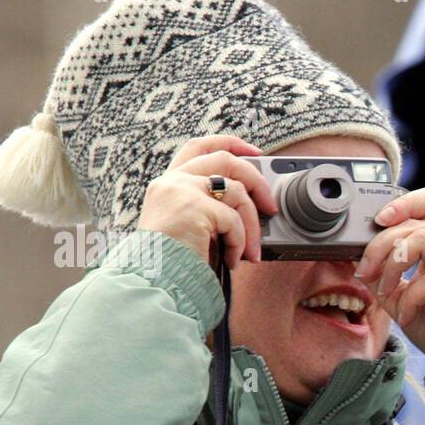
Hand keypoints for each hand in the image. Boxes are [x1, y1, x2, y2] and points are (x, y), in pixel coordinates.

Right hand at [135, 135, 278, 268]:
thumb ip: (211, 208)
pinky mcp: (194, 207)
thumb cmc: (172, 262)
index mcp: (169, 183)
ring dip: (252, 225)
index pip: (199, 146)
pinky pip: (233, 219)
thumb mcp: (190, 226)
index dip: (230, 143)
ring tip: (250, 251)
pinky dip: (239, 242)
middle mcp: (173, 181)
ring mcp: (182, 190)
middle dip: (257, 181)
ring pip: (236, 191)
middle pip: (225, 160)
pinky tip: (232, 259)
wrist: (152, 281)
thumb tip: (254, 207)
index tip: (254, 153)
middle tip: (271, 207)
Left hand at [356, 188, 424, 373]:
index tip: (378, 221)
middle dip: (380, 246)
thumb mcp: (402, 297)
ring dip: (393, 266)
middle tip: (366, 271)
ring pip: (421, 239)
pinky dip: (410, 299)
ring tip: (387, 293)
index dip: (402, 204)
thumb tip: (361, 261)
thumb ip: (385, 277)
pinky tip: (407, 315)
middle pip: (412, 224)